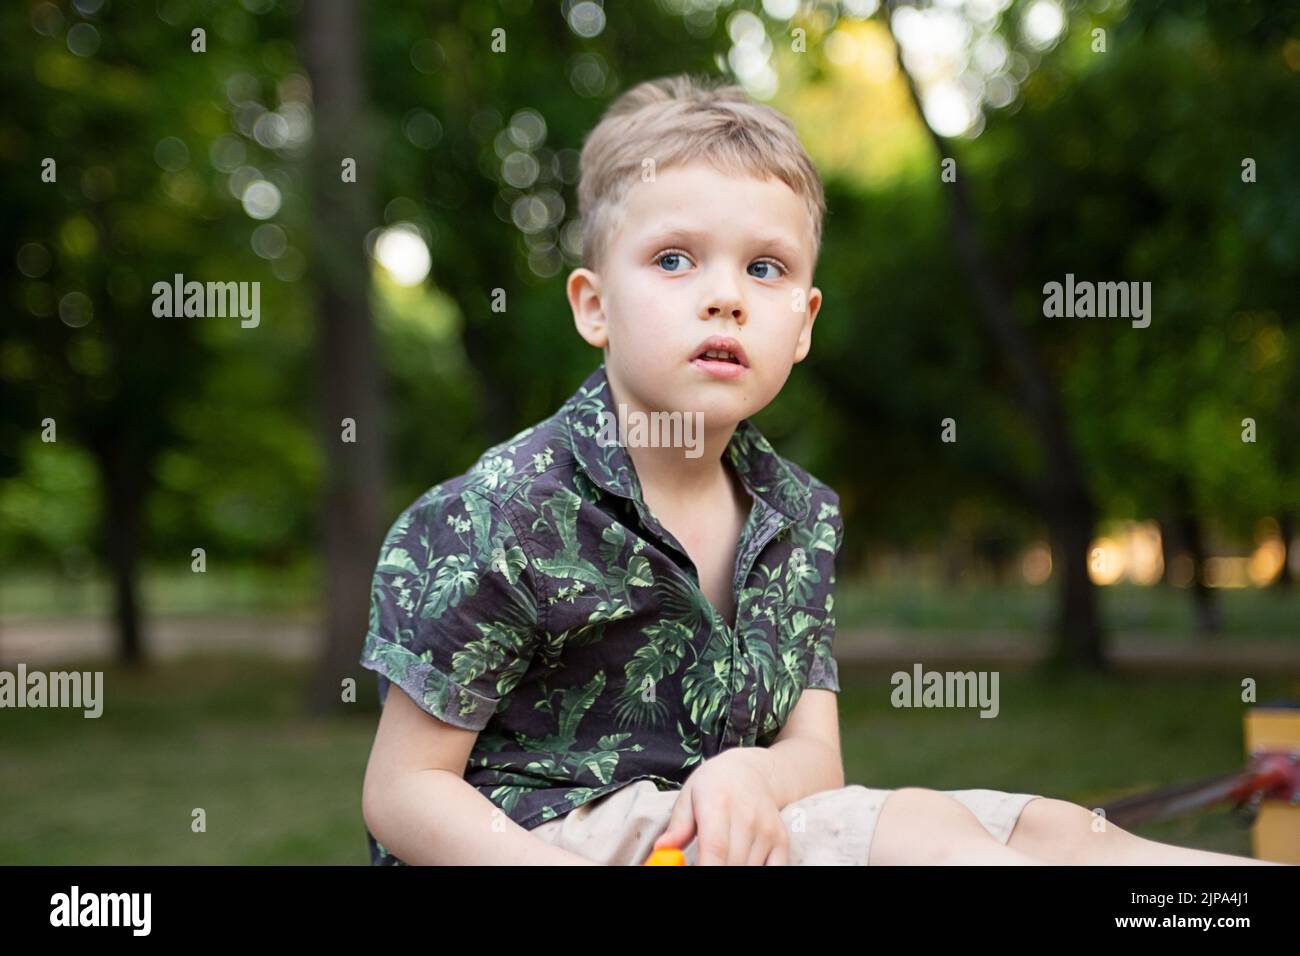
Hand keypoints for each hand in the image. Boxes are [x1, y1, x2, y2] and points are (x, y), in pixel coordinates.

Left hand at [651, 748, 788, 865]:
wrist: (752, 771)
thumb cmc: (714, 785)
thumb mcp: (689, 796)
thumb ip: (677, 826)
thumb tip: (662, 849)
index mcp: (718, 804)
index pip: (715, 848)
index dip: (705, 869)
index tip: (695, 875)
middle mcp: (747, 817)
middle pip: (732, 865)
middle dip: (716, 872)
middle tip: (704, 863)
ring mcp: (767, 830)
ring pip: (749, 870)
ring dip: (733, 871)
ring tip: (719, 859)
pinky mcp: (781, 840)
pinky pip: (774, 870)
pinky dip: (757, 872)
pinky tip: (741, 862)